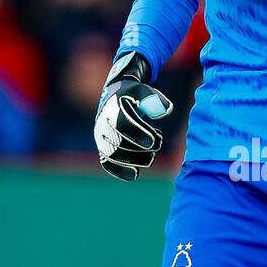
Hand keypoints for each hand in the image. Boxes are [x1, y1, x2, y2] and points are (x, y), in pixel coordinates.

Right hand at [94, 52, 172, 180]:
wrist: (114, 99)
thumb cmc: (133, 97)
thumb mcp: (144, 92)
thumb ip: (155, 99)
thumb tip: (165, 110)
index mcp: (112, 108)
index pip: (123, 122)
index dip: (138, 133)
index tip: (155, 141)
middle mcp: (102, 124)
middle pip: (118, 142)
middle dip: (140, 148)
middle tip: (158, 144)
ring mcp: (101, 138)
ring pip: (114, 155)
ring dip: (135, 160)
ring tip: (151, 156)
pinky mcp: (103, 149)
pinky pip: (108, 164)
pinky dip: (120, 171)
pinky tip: (134, 174)